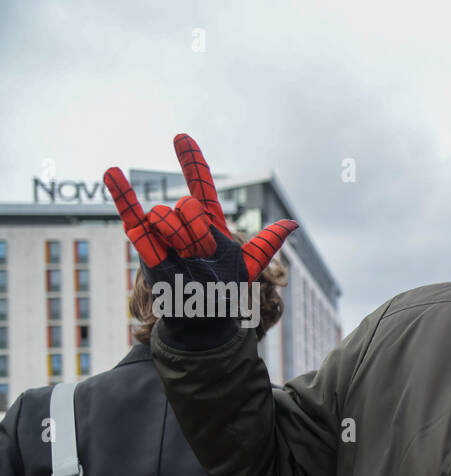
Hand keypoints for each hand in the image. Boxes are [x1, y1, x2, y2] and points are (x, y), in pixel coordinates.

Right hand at [103, 134, 296, 310]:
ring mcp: (163, 234)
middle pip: (187, 207)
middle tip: (201, 253)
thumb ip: (266, 242)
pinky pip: (132, 216)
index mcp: (208, 224)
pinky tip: (112, 171)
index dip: (192, 162)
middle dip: (195, 229)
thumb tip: (292, 224)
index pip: (201, 187)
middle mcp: (184, 224)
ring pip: (164, 216)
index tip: (180, 137)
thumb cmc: (226, 289)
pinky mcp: (146, 246)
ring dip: (176, 237)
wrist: (204, 317)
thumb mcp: (249, 265)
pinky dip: (122, 195)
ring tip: (183, 256)